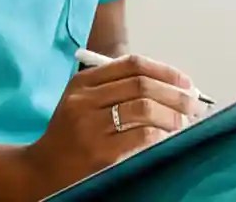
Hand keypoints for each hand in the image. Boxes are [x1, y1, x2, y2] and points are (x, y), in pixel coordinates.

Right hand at [20, 55, 206, 197]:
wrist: (41, 171)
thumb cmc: (69, 137)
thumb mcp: (81, 102)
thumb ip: (116, 89)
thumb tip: (170, 88)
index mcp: (82, 82)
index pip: (132, 64)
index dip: (164, 71)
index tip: (185, 82)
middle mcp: (84, 100)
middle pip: (142, 85)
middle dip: (175, 94)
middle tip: (195, 104)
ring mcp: (91, 126)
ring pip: (145, 108)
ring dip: (173, 115)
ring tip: (185, 123)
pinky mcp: (101, 152)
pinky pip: (142, 136)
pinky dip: (162, 135)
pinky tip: (170, 138)